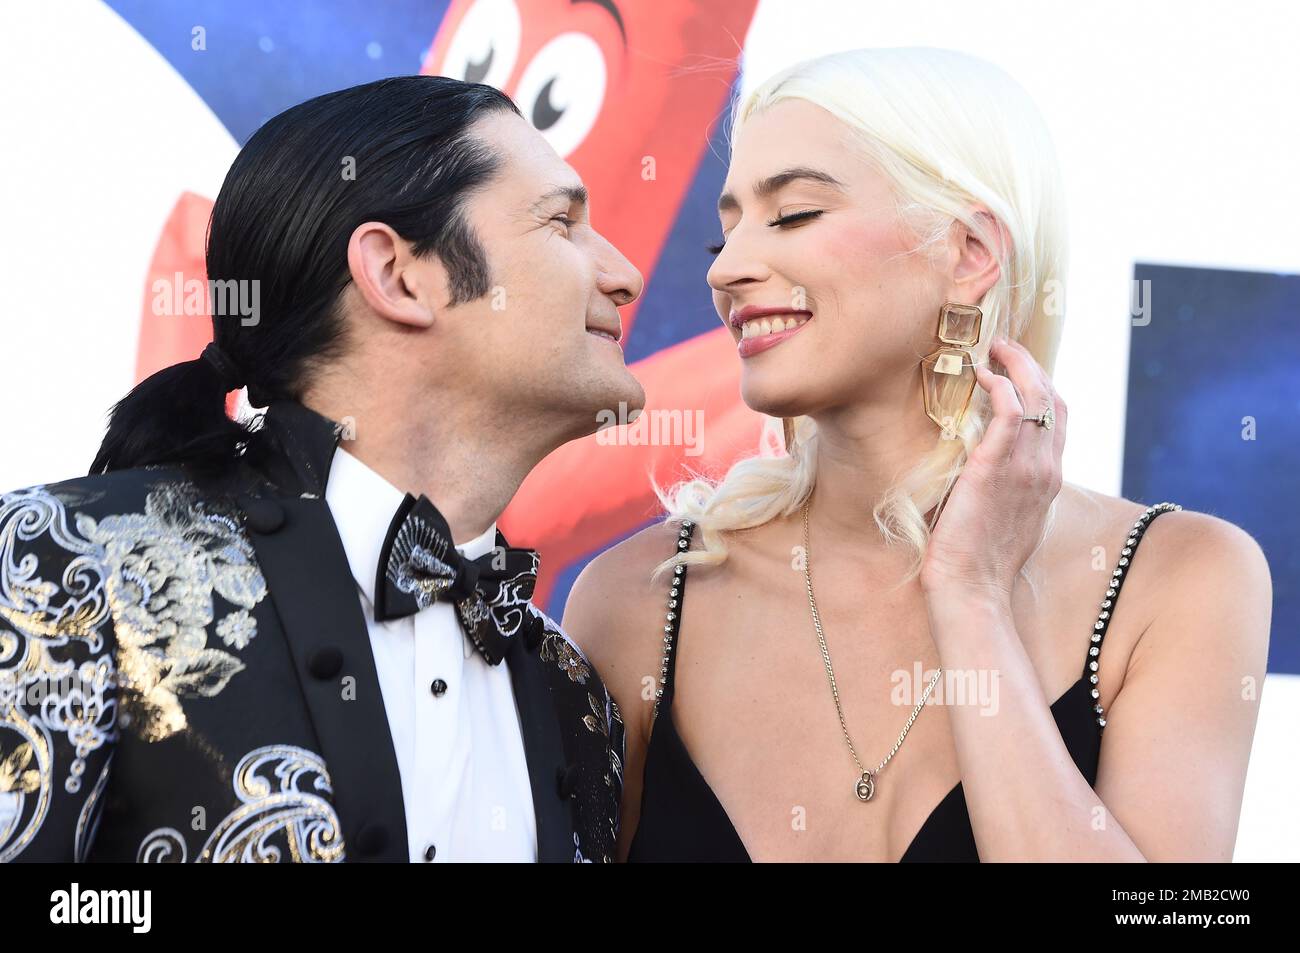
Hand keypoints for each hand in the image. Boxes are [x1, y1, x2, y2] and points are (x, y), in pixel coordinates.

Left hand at [918, 337, 1066, 603]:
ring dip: (1016, 366)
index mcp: (1049, 479)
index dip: (1042, 385)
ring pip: (1035, 398)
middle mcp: (1045, 468)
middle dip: (1031, 365)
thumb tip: (987, 467)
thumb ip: (1007, 487)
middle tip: (1005, 345)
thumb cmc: (979, 559)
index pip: (1059, 417)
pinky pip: (1008, 413)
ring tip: (994, 349)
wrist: (971, 586)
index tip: (1018, 367)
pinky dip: (999, 386)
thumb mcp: (1006, 516)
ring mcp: (1024, 468)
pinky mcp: (995, 468)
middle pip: (1052, 399)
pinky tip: (983, 374)